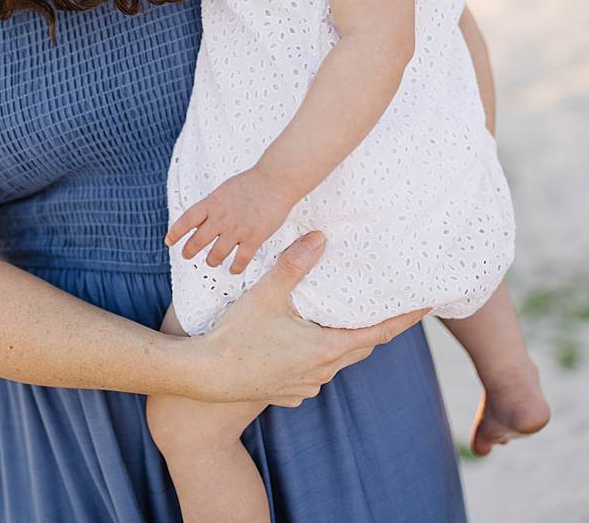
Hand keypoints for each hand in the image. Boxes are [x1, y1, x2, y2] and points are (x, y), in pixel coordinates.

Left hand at [166, 167, 296, 274]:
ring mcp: (237, 229)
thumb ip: (213, 205)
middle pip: (198, 240)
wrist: (274, 181)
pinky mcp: (254, 237)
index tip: (168, 241)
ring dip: (212, 260)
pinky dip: (236, 267)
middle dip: (189, 250)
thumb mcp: (223, 190)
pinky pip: (241, 258)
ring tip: (211, 262)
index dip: (175, 232)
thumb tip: (202, 218)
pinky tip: (234, 269)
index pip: (187, 220)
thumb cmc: (250, 183)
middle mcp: (221, 218)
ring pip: (217, 253)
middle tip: (186, 255)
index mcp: (211, 203)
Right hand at [191, 232, 430, 405]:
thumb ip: (293, 266)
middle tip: (381, 309)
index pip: (379, 332)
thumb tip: (319, 238)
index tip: (426, 306)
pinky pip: (310, 375)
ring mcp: (305, 386)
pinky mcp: (287, 393)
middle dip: (372, 328)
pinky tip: (295, 347)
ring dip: (338, 344)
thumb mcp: (264, 295)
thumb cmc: (235, 335)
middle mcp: (323, 371)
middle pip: (360, 347)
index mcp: (326, 348)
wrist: (204, 375)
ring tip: (331, 323)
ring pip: (333, 362)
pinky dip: (312, 359)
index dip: (405, 319)